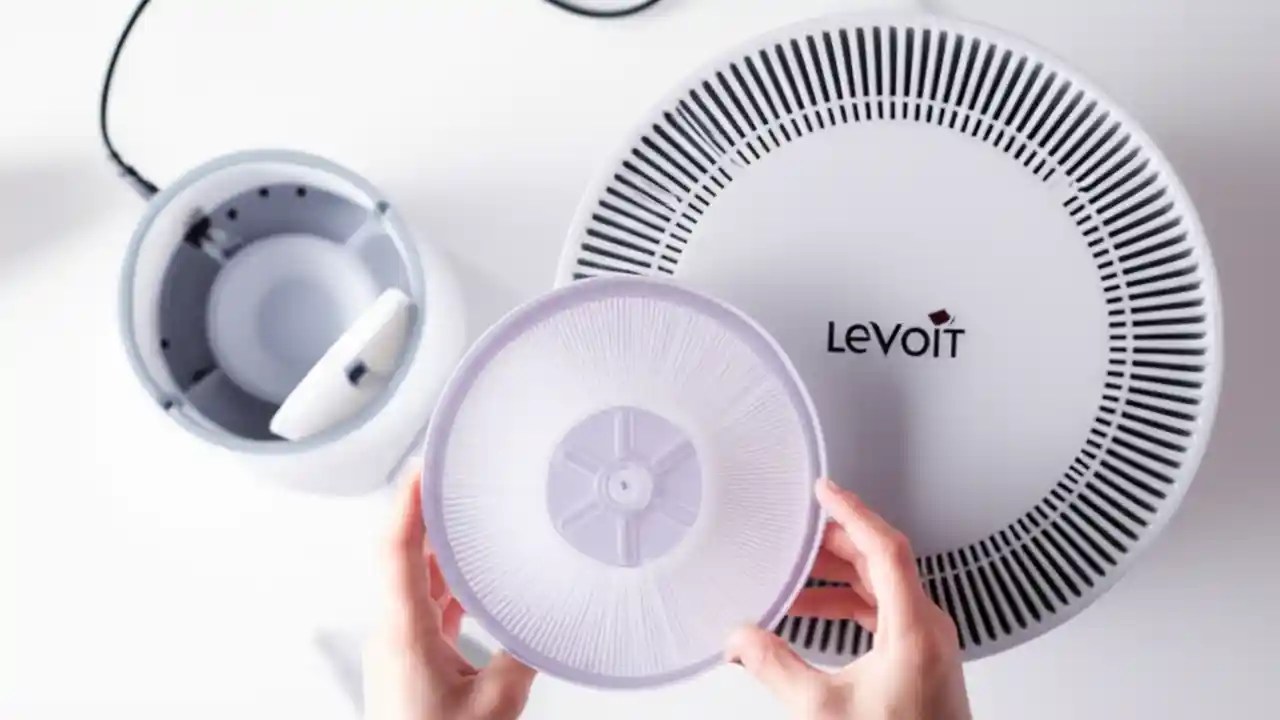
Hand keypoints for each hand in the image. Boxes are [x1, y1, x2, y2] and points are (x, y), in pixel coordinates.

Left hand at [364, 474, 536, 719]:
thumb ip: (520, 658)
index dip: (407, 502)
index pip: (396, 550)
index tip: (424, 467)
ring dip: (439, 551)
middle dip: (428, 514)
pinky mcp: (409, 664)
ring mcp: (398, 650)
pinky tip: (475, 583)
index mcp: (404, 635)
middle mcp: (393, 635)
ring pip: (415, 584)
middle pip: (402, 557)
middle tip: (450, 478)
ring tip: (467, 520)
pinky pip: (427, 609)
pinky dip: (449, 587)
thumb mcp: (495, 705)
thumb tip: (541, 626)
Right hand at [726, 479, 970, 719]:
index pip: (885, 547)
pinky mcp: (923, 662)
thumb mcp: (823, 710)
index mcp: (914, 628)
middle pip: (883, 561)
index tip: (825, 491)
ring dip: (838, 576)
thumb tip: (741, 641)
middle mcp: (929, 629)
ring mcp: (929, 645)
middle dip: (836, 542)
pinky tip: (817, 614)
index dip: (852, 512)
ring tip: (797, 576)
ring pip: (883, 587)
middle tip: (801, 529)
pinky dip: (849, 604)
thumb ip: (775, 667)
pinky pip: (885, 613)